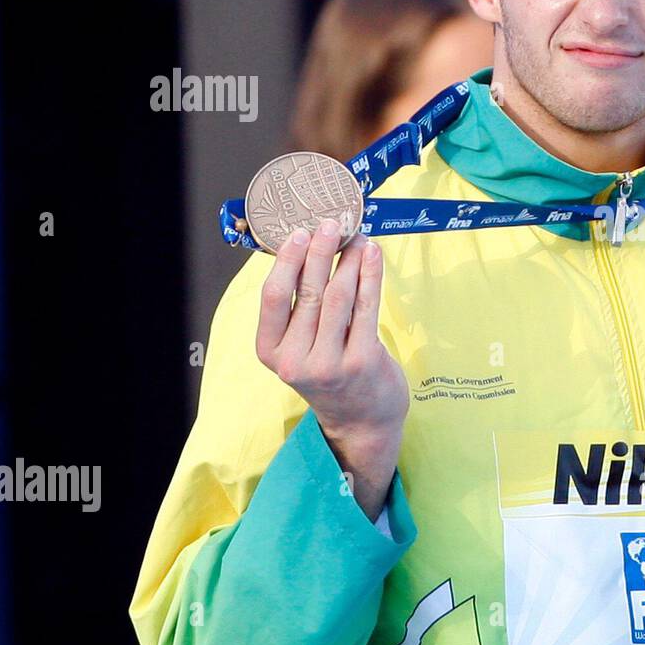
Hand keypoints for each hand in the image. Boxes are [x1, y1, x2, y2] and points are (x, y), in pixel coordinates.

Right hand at [255, 218, 408, 518]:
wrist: (362, 421)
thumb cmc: (331, 372)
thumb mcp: (301, 346)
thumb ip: (300, 308)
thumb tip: (308, 246)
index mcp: (271, 352)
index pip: (272, 297)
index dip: (286, 261)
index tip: (299, 231)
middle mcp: (295, 360)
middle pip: (307, 291)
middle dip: (321, 251)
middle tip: (332, 223)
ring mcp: (329, 364)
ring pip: (338, 296)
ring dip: (349, 260)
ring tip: (357, 236)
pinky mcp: (362, 362)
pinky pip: (367, 307)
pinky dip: (371, 275)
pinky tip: (373, 254)